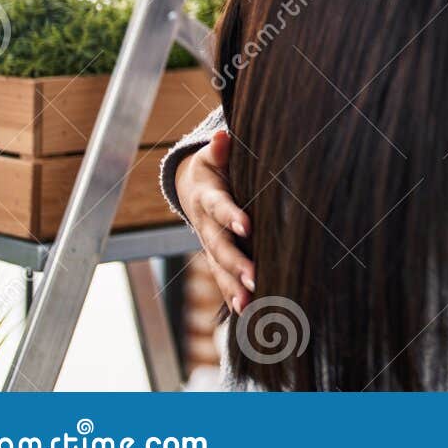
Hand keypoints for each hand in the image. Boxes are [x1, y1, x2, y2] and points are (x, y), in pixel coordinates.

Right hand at [175, 129, 255, 313]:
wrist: (193, 185)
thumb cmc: (213, 165)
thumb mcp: (214, 154)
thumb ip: (220, 149)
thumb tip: (223, 138)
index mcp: (207, 195)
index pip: (220, 207)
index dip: (231, 216)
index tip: (247, 226)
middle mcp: (205, 223)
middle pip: (219, 245)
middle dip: (236, 262)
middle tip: (254, 277)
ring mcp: (208, 242)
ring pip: (218, 266)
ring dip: (233, 285)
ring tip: (249, 301)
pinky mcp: (214, 255)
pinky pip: (220, 276)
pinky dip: (230, 293)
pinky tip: (244, 309)